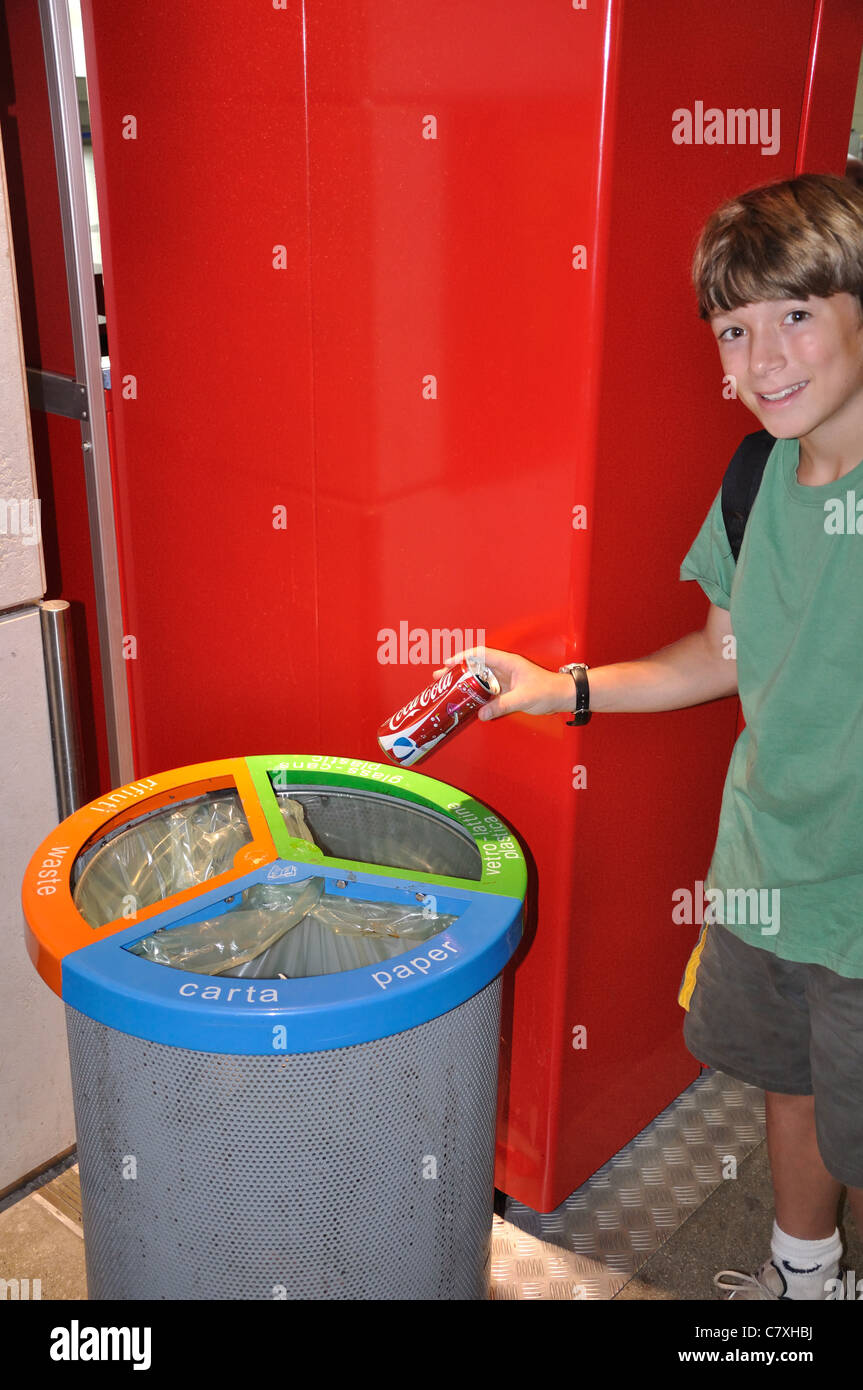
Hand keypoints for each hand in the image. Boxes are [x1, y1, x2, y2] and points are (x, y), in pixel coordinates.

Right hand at [433, 647, 568, 720]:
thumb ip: (501, 705)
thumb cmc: (548, 690)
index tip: (449, 663)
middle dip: (456, 671)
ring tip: (446, 689)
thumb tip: (481, 714)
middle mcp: (504, 669)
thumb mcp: (523, 698)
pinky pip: (486, 691)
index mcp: (508, 663)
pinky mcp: (507, 691)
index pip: (481, 655)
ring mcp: (505, 680)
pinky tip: (465, 701)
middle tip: (439, 677)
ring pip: (479, 679)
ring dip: (463, 683)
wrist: (564, 696)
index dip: (463, 657)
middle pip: (475, 666)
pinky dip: (475, 695)